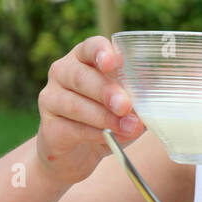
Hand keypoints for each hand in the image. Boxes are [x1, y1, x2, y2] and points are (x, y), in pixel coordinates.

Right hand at [36, 35, 143, 186]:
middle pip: (81, 76)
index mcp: (84, 59)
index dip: (101, 52)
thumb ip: (138, 102)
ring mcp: (51, 98)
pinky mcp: (49, 127)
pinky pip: (72, 128)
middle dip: (106, 91)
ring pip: (75, 104)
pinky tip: (110, 139)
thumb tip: (153, 106)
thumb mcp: (126, 107)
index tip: (114, 63)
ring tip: (128, 127)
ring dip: (104, 117)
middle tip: (126, 105)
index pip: (90, 47)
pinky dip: (94, 134)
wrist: (77, 154)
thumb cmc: (106, 121)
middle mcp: (63, 73)